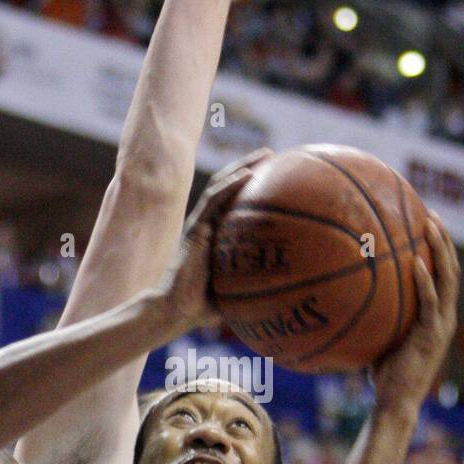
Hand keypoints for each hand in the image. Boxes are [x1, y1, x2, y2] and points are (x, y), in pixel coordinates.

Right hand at [156, 147, 272, 334]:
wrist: (175, 310)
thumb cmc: (202, 308)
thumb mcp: (237, 295)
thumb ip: (257, 288)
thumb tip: (289, 296)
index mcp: (218, 238)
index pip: (236, 205)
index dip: (254, 189)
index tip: (277, 177)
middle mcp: (209, 226)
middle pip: (231, 188)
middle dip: (251, 168)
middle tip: (274, 156)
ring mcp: (201, 224)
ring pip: (223, 186)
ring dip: (244, 166)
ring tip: (266, 153)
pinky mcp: (195, 227)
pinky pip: (214, 200)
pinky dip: (231, 184)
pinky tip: (248, 174)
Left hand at [373, 214, 459, 421]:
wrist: (396, 402)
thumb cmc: (385, 374)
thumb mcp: (382, 336)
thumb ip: (377, 315)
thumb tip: (348, 294)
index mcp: (437, 314)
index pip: (444, 274)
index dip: (439, 248)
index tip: (426, 222)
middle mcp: (445, 316)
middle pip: (451, 268)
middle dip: (444, 239)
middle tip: (432, 213)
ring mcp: (441, 324)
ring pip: (448, 278)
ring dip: (441, 249)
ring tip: (430, 224)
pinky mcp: (432, 335)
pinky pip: (430, 302)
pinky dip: (426, 281)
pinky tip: (416, 262)